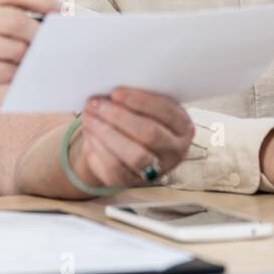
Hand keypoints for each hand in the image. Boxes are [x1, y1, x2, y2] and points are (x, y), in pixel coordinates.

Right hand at [0, 0, 58, 118]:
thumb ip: (3, 17)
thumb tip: (50, 18)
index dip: (41, 0)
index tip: (60, 10)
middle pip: (15, 20)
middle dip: (37, 34)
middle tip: (50, 44)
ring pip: (12, 47)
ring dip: (27, 58)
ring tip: (31, 62)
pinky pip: (4, 70)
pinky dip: (16, 74)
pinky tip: (17, 76)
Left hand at [72, 87, 193, 188]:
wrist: (126, 145)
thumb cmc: (139, 117)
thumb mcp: (147, 106)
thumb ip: (137, 98)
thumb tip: (111, 90)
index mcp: (184, 127)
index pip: (166, 112)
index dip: (140, 101)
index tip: (116, 92)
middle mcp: (175, 151)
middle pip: (149, 134)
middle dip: (119, 117)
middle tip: (96, 103)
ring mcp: (156, 170)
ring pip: (134, 155)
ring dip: (107, 132)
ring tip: (89, 116)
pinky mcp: (131, 182)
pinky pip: (115, 169)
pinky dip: (100, 148)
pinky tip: (90, 133)